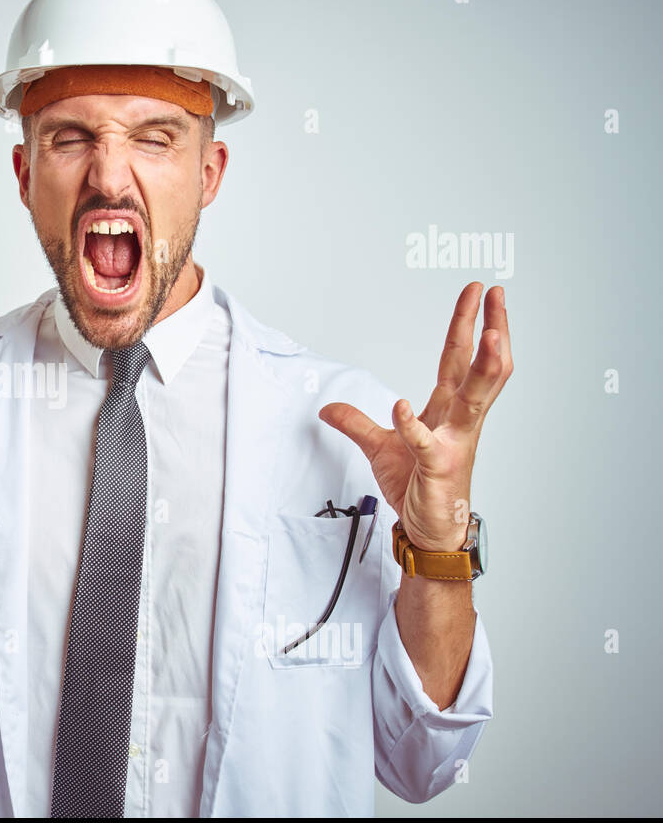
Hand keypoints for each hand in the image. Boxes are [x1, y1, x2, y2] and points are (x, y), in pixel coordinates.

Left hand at [318, 282, 512, 551]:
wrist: (429, 529)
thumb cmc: (418, 486)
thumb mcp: (379, 447)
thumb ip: (355, 423)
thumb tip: (327, 407)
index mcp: (449, 411)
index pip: (460, 358)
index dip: (468, 324)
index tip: (478, 292)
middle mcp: (459, 422)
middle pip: (481, 366)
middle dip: (490, 328)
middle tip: (494, 293)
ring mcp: (453, 443)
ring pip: (477, 397)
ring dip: (484, 364)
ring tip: (490, 333)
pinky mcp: (437, 468)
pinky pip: (426, 442)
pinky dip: (412, 424)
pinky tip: (401, 405)